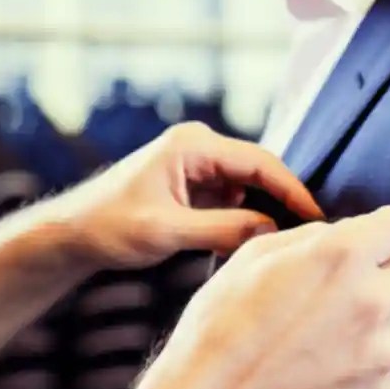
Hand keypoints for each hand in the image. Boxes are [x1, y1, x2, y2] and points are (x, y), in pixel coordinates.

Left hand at [46, 122, 322, 271]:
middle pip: (259, 171)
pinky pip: (234, 198)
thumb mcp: (166, 232)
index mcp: (193, 145)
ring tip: (287, 241)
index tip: (317, 216)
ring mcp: (197, 164)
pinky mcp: (194, 184)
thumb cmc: (109, 227)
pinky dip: (245, 219)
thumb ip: (221, 229)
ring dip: (264, 212)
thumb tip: (271, 229)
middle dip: (284, 201)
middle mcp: (199, 146)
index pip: (259, 162)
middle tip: (312, 232)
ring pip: (249, 186)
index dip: (292, 189)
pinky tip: (254, 243)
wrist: (72, 234)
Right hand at [69, 206, 389, 388]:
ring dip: (383, 318)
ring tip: (333, 331)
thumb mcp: (256, 254)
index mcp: (344, 254)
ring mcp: (382, 351)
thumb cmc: (223, 322)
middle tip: (360, 283)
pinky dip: (368, 364)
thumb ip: (313, 237)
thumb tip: (345, 235)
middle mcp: (372, 298)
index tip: (367, 244)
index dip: (380, 232)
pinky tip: (328, 367)